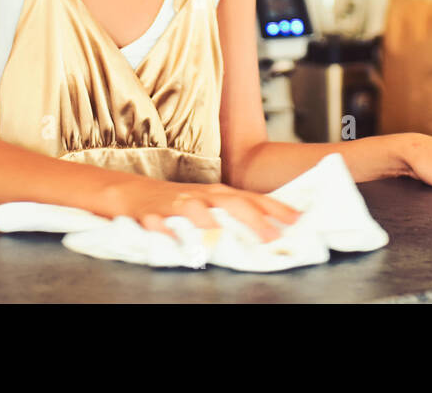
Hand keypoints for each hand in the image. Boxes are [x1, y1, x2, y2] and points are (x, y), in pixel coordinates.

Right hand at [98, 177, 302, 243]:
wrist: (133, 193)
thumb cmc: (178, 203)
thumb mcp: (210, 205)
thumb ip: (236, 214)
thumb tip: (272, 227)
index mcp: (219, 194)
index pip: (253, 198)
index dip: (276, 208)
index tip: (298, 219)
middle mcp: (203, 196)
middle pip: (232, 203)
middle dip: (254, 218)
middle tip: (274, 235)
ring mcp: (178, 203)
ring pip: (196, 209)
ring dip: (211, 221)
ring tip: (225, 236)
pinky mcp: (152, 213)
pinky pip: (159, 222)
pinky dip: (166, 229)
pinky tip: (173, 237)